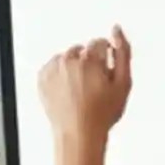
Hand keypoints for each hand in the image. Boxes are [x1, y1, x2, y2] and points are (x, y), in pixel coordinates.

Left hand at [38, 25, 131, 140]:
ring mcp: (52, 69)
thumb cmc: (100, 113)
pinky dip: (59, 74)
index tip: (105, 71)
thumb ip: (123, 52)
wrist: (77, 132)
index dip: (106, 57)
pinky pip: (52, 68)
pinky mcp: (41, 79)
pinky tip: (67, 89)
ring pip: (66, 58)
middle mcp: (67, 61)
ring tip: (80, 88)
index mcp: (89, 59)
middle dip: (89, 61)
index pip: (99, 43)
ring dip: (73, 67)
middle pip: (82, 50)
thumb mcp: (123, 82)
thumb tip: (117, 31)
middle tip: (94, 83)